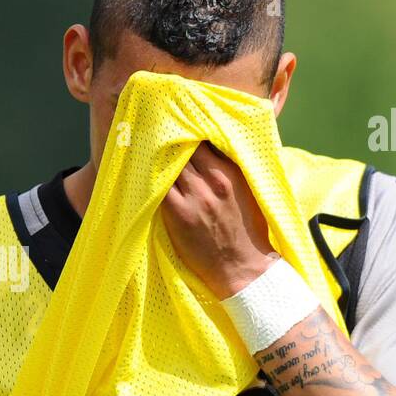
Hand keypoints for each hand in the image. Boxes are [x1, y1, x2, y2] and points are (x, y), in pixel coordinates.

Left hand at [159, 141, 274, 299]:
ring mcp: (195, 195)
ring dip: (160, 158)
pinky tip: (146, 175)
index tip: (180, 129)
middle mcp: (214, 179)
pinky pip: (158, 186)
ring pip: (169, 164)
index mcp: (232, 171)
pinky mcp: (178, 212)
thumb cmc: (248, 230)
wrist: (243, 267)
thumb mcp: (249, 190)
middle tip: (159, 137)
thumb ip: (231, 168)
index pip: (206, 139)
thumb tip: (214, 147)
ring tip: (149, 153)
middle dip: (172, 142)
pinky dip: (153, 178)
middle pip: (184, 147)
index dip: (190, 132)